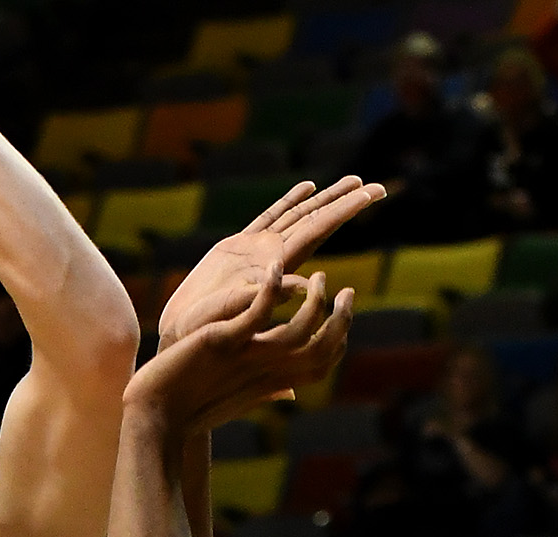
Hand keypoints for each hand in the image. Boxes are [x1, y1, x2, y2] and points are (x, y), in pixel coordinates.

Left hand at [127, 270, 354, 437]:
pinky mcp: (221, 343)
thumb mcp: (233, 393)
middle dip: (341, 320)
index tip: (343, 310)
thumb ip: (265, 386)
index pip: (321, 362)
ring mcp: (244, 358)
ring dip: (314, 303)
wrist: (151, 418)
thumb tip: (289, 389)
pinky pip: (255, 315)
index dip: (339, 339)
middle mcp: (263, 372)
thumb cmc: (188, 408)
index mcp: (269, 380)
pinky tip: (274, 267)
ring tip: (318, 278)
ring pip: (300, 334)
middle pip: (322, 351)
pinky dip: (269, 290)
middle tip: (346, 290)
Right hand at [158, 177, 384, 348]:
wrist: (182, 334)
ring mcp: (257, 251)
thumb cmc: (209, 331)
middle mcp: (274, 256)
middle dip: (344, 202)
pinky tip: (307, 188)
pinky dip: (288, 202)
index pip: (319, 229)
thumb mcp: (244, 313)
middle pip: (316, 220)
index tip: (373, 194)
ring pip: (297, 215)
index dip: (345, 210)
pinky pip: (268, 217)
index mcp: (279, 267)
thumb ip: (272, 297)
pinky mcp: (236, 248)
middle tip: (376, 186)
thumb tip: (307, 288)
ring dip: (323, 199)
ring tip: (351, 181)